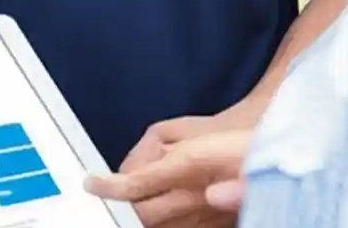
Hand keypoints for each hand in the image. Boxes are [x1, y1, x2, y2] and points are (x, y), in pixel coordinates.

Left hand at [86, 128, 250, 227]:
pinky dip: (159, 224)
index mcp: (186, 165)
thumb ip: (145, 151)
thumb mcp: (172, 130)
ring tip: (125, 205)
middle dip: (120, 209)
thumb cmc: (210, 134)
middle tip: (104, 199)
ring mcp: (206, 217)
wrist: (256, 149)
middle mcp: (196, 197)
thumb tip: (126, 173)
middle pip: (145, 216)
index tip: (91, 183)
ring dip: (139, 218)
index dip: (109, 187)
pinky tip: (152, 213)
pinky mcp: (213, 227)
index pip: (136, 185)